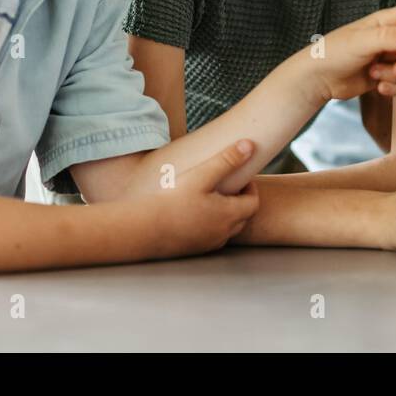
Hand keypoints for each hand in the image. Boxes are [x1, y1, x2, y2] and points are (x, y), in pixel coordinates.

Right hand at [147, 140, 262, 258]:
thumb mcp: (201, 175)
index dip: (250, 188)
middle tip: (230, 185)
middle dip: (241, 201)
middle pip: (244, 217)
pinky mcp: (194, 250)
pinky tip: (195, 213)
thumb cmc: (171, 201)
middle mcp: (223, 233)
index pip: (253, 203)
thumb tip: (249, 146)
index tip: (241, 177)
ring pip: (228, 229)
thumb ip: (227, 160)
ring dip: (227, 214)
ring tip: (212, 198)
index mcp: (229, 215)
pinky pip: (211, 238)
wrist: (141, 230)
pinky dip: (212, 226)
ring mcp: (208, 244)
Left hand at [306, 0, 395, 101]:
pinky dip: (394, 88)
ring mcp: (392, 56)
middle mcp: (394, 37)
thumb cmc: (333, 52)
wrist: (319, 79)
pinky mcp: (388, 75)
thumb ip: (388, 38)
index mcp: (388, 21)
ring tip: (376, 77)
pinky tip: (378, 88)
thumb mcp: (359, 42)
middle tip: (395, 70)